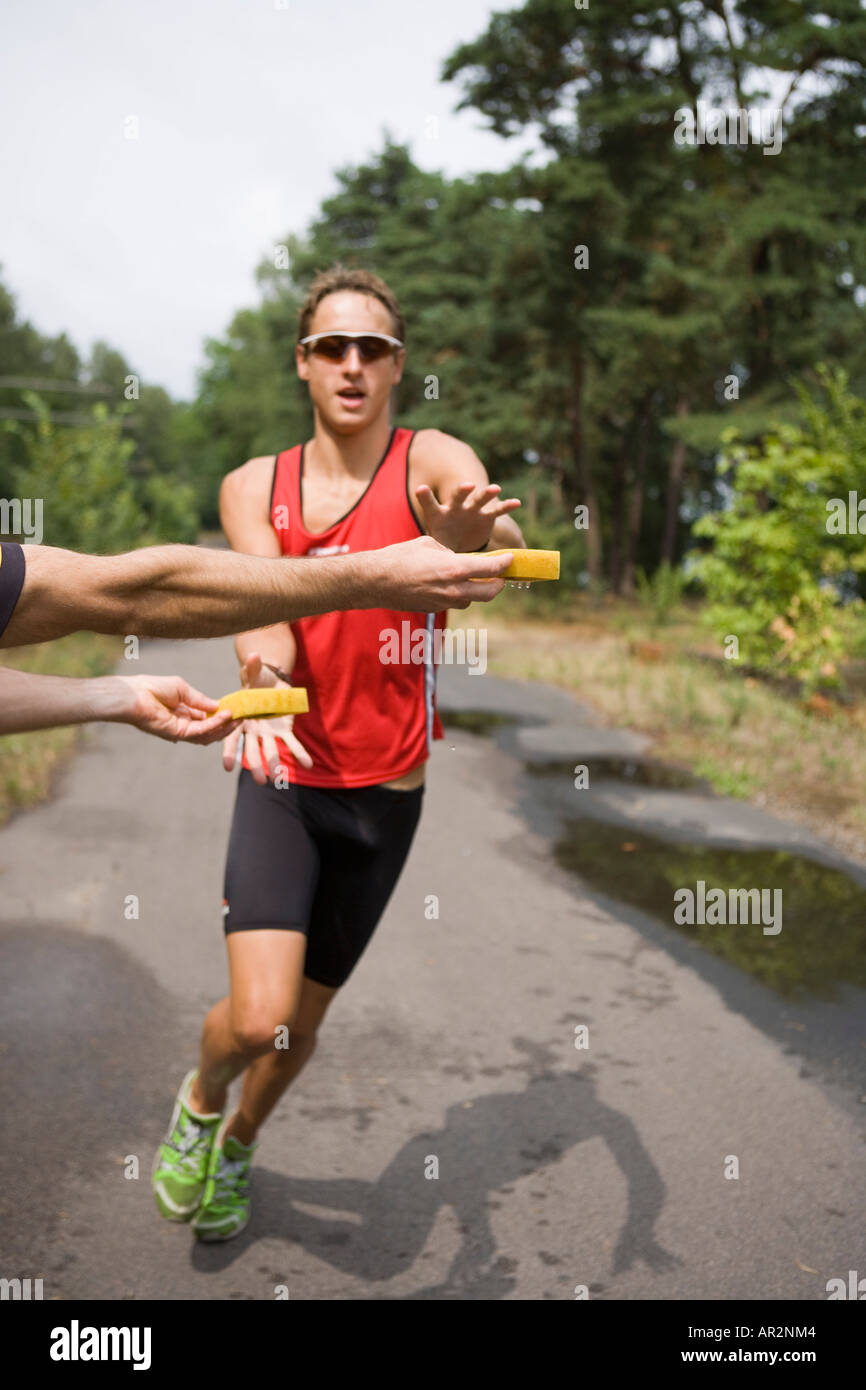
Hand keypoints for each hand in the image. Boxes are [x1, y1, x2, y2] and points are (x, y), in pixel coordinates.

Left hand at [119, 675, 240, 744]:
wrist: (135, 694)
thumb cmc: (153, 687)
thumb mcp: (183, 689)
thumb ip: (200, 700)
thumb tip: (219, 706)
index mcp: (184, 711)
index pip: (208, 717)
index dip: (222, 715)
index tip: (236, 709)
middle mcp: (184, 723)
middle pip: (210, 729)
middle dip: (227, 724)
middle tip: (242, 717)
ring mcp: (181, 730)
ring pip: (208, 734)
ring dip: (224, 727)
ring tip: (237, 717)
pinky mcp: (177, 734)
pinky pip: (201, 731)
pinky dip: (214, 725)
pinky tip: (225, 716)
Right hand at [221, 652, 312, 784]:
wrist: (273, 682)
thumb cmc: (258, 678)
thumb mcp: (253, 673)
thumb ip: (251, 668)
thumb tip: (252, 656)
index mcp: (240, 719)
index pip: (231, 737)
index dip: (229, 751)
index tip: (227, 766)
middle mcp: (253, 730)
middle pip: (253, 750)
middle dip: (256, 765)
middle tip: (260, 781)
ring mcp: (269, 733)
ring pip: (271, 751)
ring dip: (275, 765)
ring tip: (277, 781)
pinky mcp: (284, 731)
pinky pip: (292, 744)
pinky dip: (300, 754)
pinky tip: (308, 765)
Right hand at [370, 535, 513, 610]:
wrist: (376, 580)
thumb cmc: (400, 556)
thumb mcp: (429, 544)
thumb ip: (449, 552)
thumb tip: (456, 558)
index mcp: (455, 568)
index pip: (490, 569)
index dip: (504, 563)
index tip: (510, 559)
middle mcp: (453, 589)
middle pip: (489, 593)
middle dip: (498, 585)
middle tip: (499, 577)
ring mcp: (443, 602)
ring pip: (471, 601)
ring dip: (476, 591)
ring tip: (473, 580)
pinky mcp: (433, 609)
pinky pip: (453, 603)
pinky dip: (456, 595)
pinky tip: (448, 585)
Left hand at [414, 481, 520, 552]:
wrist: (459, 544)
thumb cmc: (444, 546)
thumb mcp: (435, 550)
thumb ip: (433, 553)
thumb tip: (430, 571)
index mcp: (439, 515)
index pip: (430, 505)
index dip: (426, 497)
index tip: (421, 489)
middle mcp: (455, 509)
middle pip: (458, 497)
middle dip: (463, 491)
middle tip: (468, 486)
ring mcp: (472, 511)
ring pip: (479, 499)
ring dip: (487, 494)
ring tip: (496, 489)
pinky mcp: (486, 516)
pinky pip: (496, 511)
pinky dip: (506, 506)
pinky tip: (517, 503)